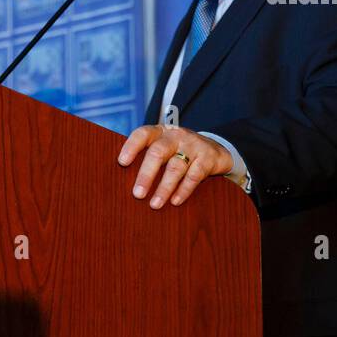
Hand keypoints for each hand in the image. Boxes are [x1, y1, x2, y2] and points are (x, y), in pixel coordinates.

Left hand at [117, 125, 233, 208]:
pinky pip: (194, 175)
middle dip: (146, 175)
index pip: (143, 134)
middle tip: (137, 194)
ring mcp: (193, 145)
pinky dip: (184, 190)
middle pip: (158, 152)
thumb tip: (120, 180)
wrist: (216, 150)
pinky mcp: (208, 158)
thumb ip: (147, 157)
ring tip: (154, 204)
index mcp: (160, 132)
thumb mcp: (164, 148)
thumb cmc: (179, 152)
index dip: (131, 146)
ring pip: (175, 167)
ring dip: (164, 188)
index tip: (122, 162)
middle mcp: (176, 136)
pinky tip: (175, 201)